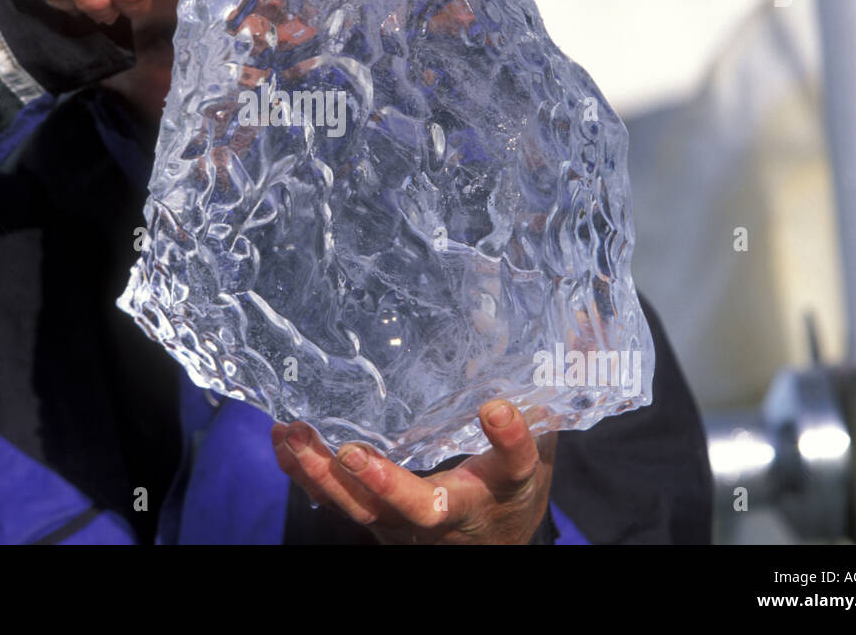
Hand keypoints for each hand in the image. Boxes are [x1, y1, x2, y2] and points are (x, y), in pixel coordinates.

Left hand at [271, 400, 555, 543]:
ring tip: (295, 433)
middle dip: (389, 487)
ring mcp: (410, 525)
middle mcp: (456, 512)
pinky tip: (282, 440)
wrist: (489, 543)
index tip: (497, 408)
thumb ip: (545, 385)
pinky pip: (336, 503)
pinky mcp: (377, 523)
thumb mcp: (539, 441)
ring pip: (365, 512)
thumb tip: (572, 313)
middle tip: (357, 455)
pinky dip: (306, 474)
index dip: (510, 442)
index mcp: (503, 488)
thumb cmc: (510, 484)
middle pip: (422, 510)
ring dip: (326, 476)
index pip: (516, 467)